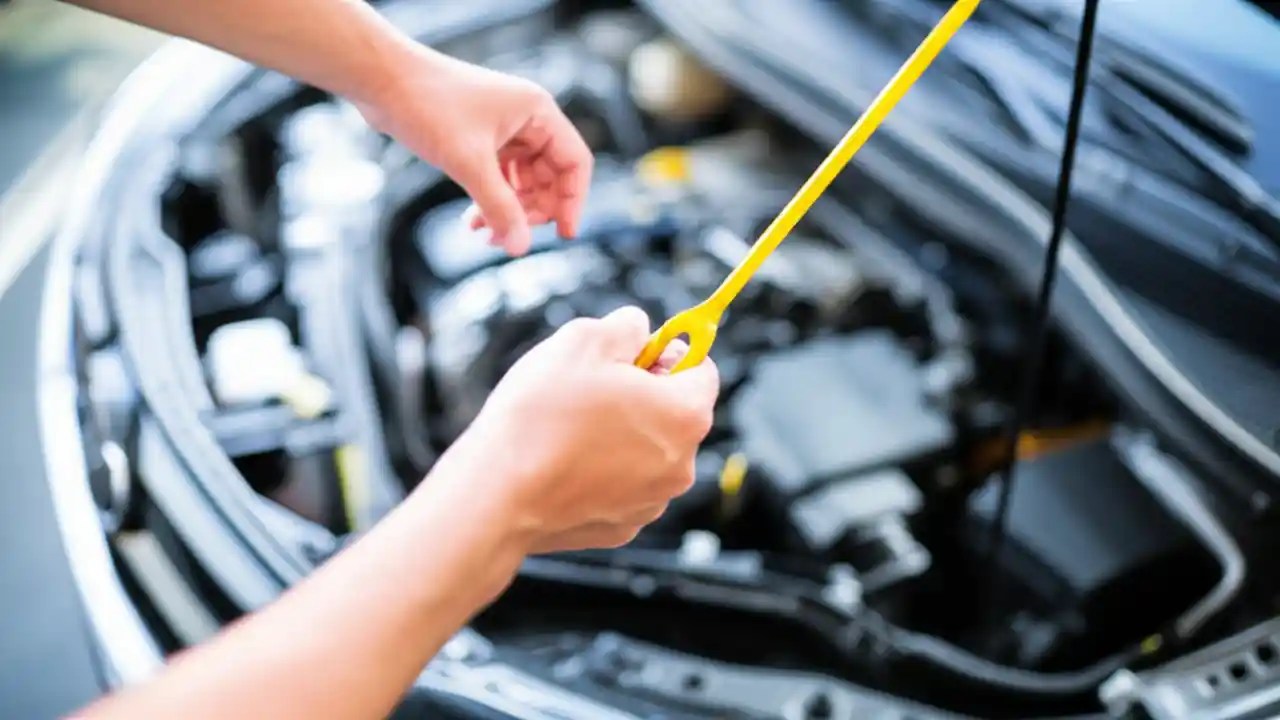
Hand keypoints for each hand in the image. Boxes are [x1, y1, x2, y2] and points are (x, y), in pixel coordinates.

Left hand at [356, 45, 592, 255]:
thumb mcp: (468, 163)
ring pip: (522, 181)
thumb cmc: (426, 104)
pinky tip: (472, 221)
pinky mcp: (479, 137)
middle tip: (509, 235)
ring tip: (483, 233)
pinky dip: (489, 200)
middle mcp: (526, 118)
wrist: (380, 79)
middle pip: (550, 176)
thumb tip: (521, 246)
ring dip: (507, 210)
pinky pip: (498, 177)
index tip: (563, 234)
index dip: (573, 200)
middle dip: (532, 211)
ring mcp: (503, 128)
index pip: (575, 162)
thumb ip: (499, 207)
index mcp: (537, 111)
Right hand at [435, 307, 718, 553]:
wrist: (496, 493)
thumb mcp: (584, 339)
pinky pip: (622, 484)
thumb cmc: (541, 414)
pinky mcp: (621, 527)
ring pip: (648, 450)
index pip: (702, 368)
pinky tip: (563, 461)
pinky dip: (602, 469)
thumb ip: (626, 326)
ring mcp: (652, 502)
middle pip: (675, 412)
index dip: (668, 350)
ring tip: (570, 424)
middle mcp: (681, 465)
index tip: (633, 350)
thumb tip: (639, 328)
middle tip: (592, 384)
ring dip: (622, 432)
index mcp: (685, 415)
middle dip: (642, 392)